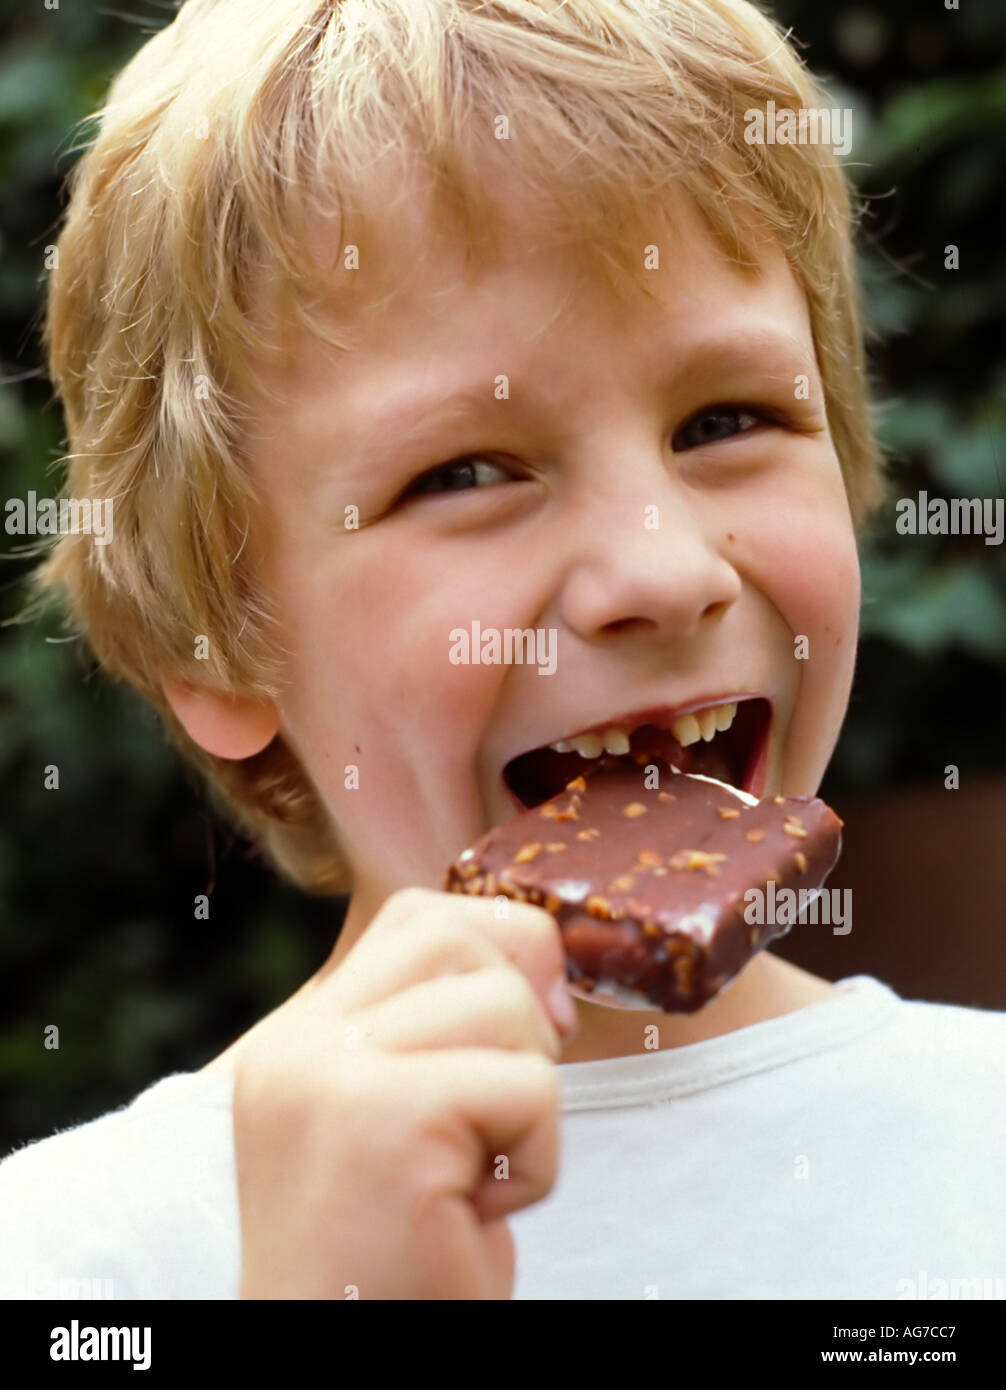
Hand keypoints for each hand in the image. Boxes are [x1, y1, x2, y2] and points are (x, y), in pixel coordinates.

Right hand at [233, 887, 574, 1298]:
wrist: (338, 1359)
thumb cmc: (397, 1262)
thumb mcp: (409, 1120)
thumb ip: (442, 1030)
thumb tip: (551, 956)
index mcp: (298, 1038)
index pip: (420, 918)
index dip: (498, 952)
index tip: (527, 1034)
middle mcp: (298, 1044)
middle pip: (466, 934)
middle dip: (523, 1015)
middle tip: (500, 1117)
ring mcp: (328, 1076)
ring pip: (507, 1006)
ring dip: (527, 1100)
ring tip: (471, 1179)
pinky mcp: (383, 1120)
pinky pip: (530, 1088)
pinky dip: (535, 1158)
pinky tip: (475, 1215)